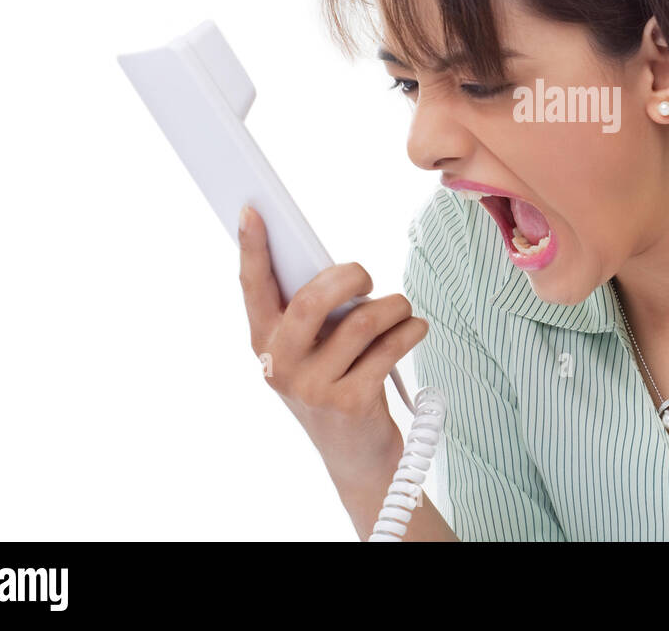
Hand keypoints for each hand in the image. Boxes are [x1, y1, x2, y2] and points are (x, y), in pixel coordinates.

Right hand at [237, 205, 427, 481]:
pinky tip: (415, 329)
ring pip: (362, 322)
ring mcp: (314, 388)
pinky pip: (389, 348)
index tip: (253, 211)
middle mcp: (282, 366)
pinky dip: (411, 330)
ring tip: (402, 310)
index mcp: (266, 343)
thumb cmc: (338, 385)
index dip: (252, 249)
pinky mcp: (351, 403)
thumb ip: (314, 313)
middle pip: (313, 300)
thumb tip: (337, 267)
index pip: (253, 288)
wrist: (356, 456)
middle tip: (366, 277)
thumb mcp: (313, 350)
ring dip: (394, 307)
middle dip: (350, 276)